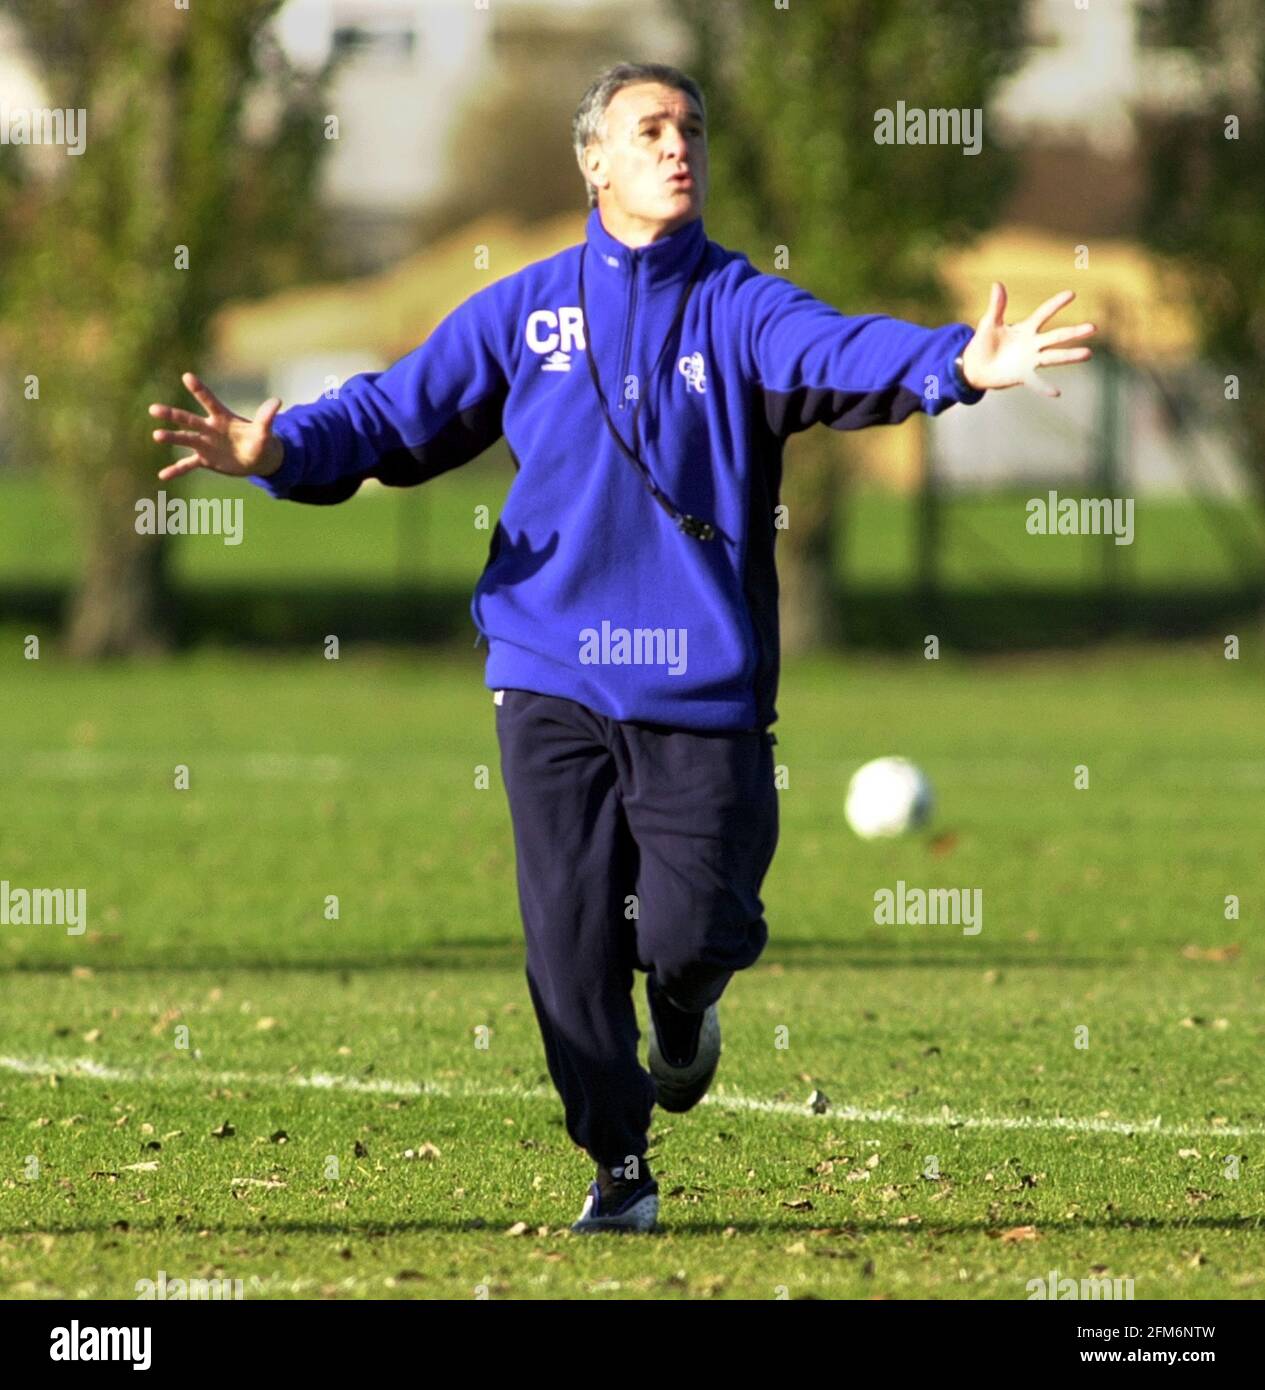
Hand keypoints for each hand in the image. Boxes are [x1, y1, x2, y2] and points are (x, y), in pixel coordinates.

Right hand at [149, 372, 283, 480]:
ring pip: (185, 439)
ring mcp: (205, 444)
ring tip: (156, 435)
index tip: (187, 376)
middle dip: (172, 415)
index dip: (199, 389)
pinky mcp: (204, 459)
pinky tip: (162, 475)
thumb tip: (277, 401)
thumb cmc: (260, 441)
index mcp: (222, 417)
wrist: (257, 459)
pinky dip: (176, 470)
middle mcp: (209, 428)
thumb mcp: (264, 431)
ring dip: (171, 438)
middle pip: (188, 419)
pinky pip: (188, 465)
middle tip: (154, 409)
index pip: (209, 401)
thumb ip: (266, 417)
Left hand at [960, 283, 1095, 397]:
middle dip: (1074, 332)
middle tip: (1093, 327)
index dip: (1056, 304)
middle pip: (1057, 336)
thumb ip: (997, 306)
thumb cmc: (984, 343)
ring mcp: (1030, 360)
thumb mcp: (989, 323)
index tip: (1071, 294)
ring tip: (1088, 354)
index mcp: (1026, 328)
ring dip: (1070, 355)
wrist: (975, 367)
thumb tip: (997, 284)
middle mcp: (1033, 343)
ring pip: (1054, 356)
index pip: (1044, 313)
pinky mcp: (1023, 375)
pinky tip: (1056, 392)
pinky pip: (1036, 381)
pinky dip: (1044, 387)